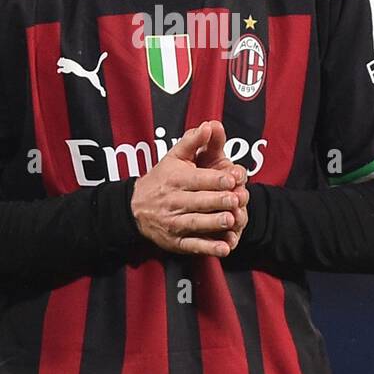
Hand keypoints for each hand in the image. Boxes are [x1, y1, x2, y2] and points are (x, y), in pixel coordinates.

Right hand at [130, 122, 246, 256]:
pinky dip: (208, 248)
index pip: (197, 179)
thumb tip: (209, 125)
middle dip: (218, 200)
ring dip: (214, 223)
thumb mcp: (173, 157)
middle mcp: (174, 201)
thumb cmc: (162, 179)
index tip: (232, 178)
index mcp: (175, 180)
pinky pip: (193, 245)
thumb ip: (192, 141)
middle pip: (199, 201)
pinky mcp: (176, 241)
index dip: (215, 179)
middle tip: (237, 199)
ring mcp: (175, 223)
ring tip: (231, 220)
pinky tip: (224, 248)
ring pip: (197, 223)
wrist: (135, 208)